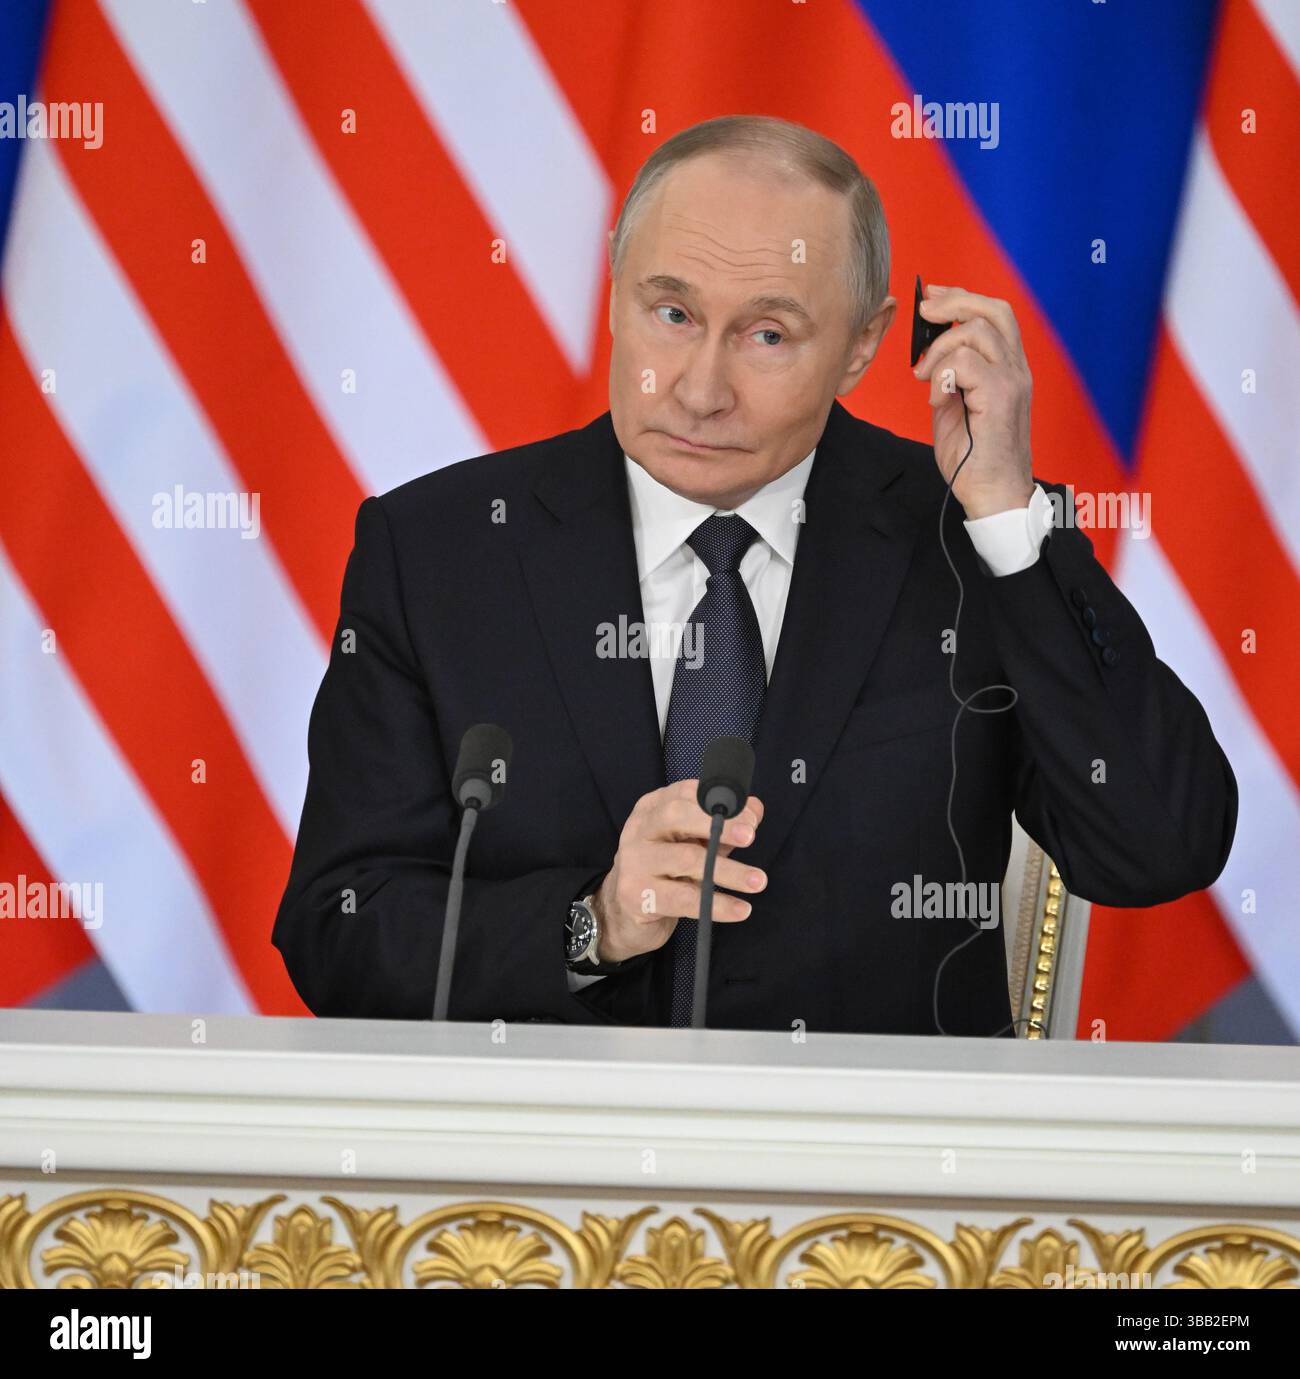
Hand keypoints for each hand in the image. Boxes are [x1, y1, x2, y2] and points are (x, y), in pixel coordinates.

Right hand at [594, 780, 765, 961]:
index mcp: (652, 808)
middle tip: (751, 837)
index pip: (685, 793)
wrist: (624, 911)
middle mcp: (639, 829)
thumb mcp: (694, 843)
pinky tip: (740, 909)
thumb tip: (755, 809)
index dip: (719, 803)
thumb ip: (723, 826)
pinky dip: (717, 905)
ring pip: (685, 859)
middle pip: (676, 816)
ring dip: (728, 871)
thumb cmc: (666, 870)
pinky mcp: (637, 896)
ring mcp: (634, 862)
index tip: (751, 819)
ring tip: (758, 881)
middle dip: (718, 825)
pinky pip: (684, 899)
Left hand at [911, 284, 1033, 519]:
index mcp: (1009, 368)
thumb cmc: (974, 457)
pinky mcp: (1000, 398)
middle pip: (993, 310)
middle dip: (952, 303)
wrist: (993, 493)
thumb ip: (950, 377)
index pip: (995, 314)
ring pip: (975, 333)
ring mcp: (1012, 382)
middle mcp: (1016, 370)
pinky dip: (942, 376)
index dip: (963, 298)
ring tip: (926, 377)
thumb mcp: (957, 407)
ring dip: (939, 350)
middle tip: (924, 313)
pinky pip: (964, 364)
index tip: (933, 297)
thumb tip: (932, 354)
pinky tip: (937, 399)